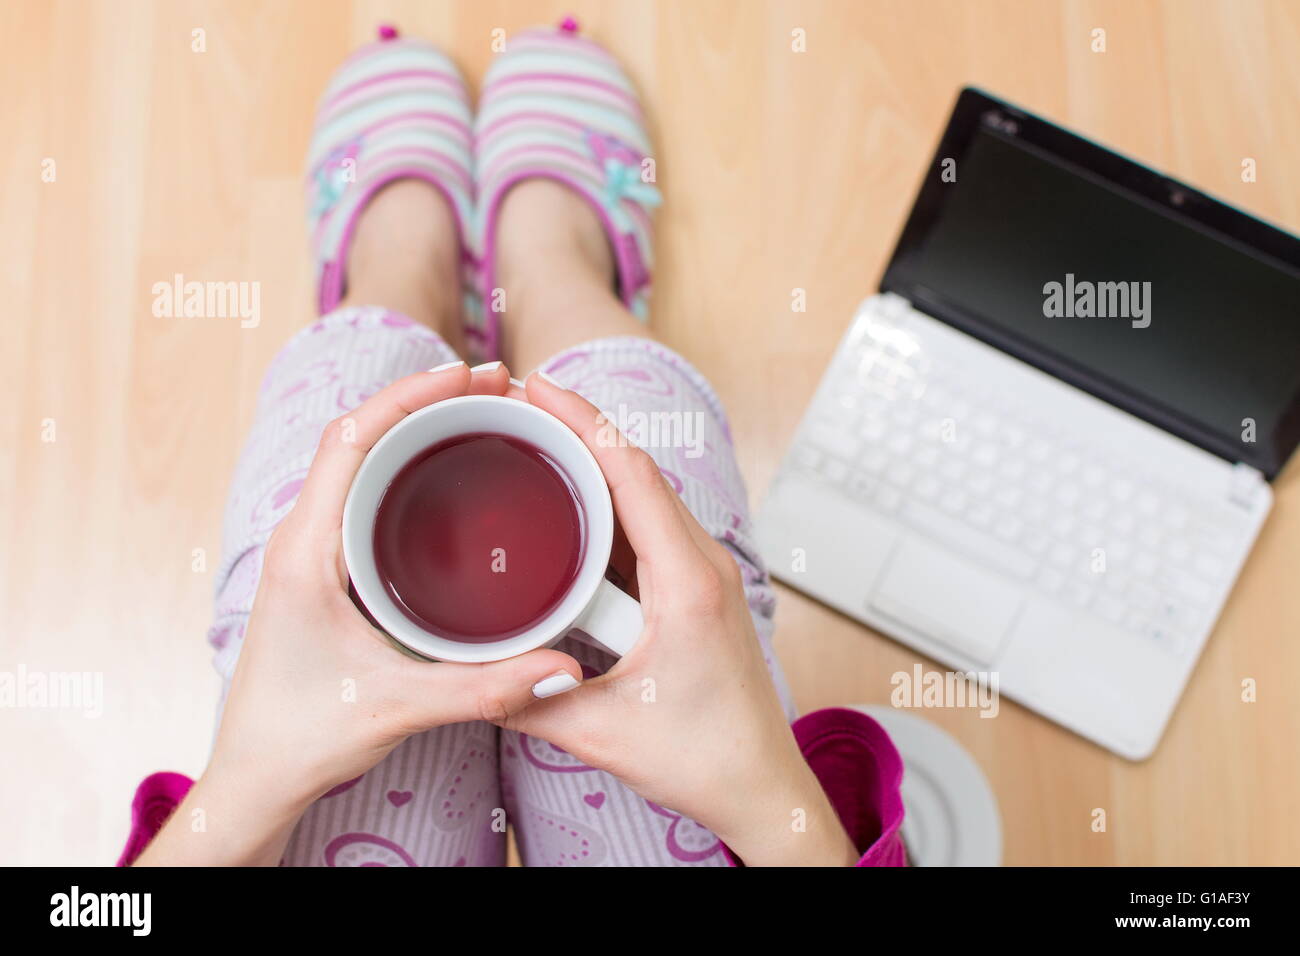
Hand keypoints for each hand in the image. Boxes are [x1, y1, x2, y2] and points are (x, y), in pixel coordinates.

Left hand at [135, 362, 582, 864]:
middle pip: (356, 434)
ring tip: (480, 411)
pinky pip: (362, 492)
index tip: (469, 375)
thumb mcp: (397, 706)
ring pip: (357, 459)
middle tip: (495, 384)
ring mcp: (309, 551)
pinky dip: (405, 464)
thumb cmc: (302, 736)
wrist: (257, 775)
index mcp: (305, 551)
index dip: (408, 396)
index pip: (349, 440)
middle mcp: (301, 538)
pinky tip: (448, 475)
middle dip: (424, 398)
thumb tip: (561, 665)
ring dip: (413, 425)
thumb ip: (483, 687)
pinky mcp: (324, 569)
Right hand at [502, 372, 858, 866]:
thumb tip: (469, 669)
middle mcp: (704, 564)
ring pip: (645, 496)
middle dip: (578, 428)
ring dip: (594, 465)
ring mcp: (704, 574)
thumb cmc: (703, 758)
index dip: (583, 421)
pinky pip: (649, 529)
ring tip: (534, 442)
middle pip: (638, 470)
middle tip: (516, 406)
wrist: (760, 786)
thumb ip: (528, 698)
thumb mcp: (600, 731)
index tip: (536, 387)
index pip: (633, 474)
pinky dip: (608, 507)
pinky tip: (568, 508)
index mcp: (689, 582)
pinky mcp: (697, 589)